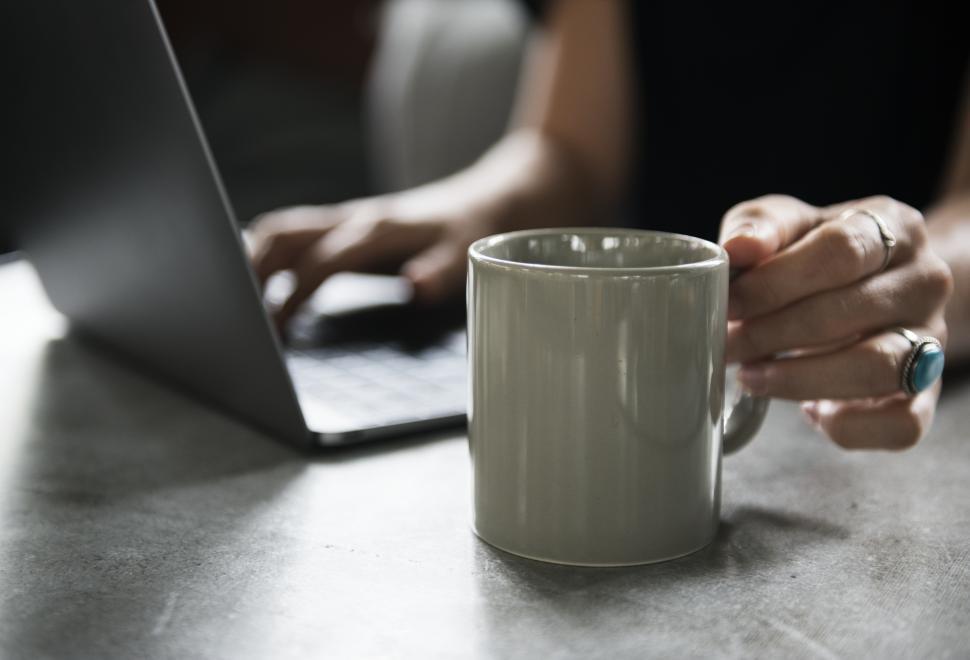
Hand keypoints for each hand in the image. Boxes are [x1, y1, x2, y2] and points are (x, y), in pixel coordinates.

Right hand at [249, 190, 493, 326]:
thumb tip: (414, 286)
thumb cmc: (474, 229)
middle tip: (231, 313)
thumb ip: (440, 270)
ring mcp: (347, 219)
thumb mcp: (467, 253)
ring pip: (283, 229)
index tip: (273, 327)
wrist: (490, 197)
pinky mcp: (346, 225)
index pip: (322, 262)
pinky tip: (257, 282)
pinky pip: (295, 233)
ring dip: (252, 258)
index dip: (294, 294)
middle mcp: (355, 219)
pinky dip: (268, 254)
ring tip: (231, 299)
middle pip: (284, 234)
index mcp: (379, 230)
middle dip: (251, 269)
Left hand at [720, 195, 952, 449]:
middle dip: (771, 334)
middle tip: (726, 345)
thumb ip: (761, 227)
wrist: (872, 283)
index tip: (728, 303)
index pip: (841, 251)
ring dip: (800, 379)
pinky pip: (901, 424)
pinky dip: (850, 427)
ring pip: (876, 368)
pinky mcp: (925, 394)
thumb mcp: (787, 224)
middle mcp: (925, 282)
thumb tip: (737, 249)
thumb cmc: (816, 252)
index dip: (776, 282)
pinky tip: (810, 412)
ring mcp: (932, 340)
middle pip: (849, 312)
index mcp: (895, 227)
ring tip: (751, 377)